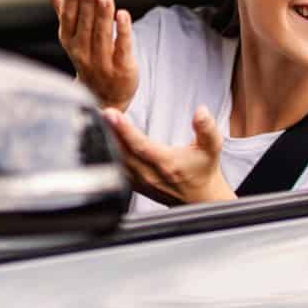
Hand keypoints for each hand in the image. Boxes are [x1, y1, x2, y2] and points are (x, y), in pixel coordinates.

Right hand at [36, 0, 138, 109]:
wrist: (104, 94)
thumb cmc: (87, 52)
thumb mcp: (72, 27)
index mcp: (69, 39)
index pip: (68, 17)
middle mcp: (82, 51)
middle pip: (85, 24)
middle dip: (87, 3)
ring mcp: (102, 62)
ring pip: (101, 35)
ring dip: (103, 14)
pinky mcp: (122, 68)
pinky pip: (122, 48)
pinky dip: (122, 32)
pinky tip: (123, 14)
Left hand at [101, 105, 235, 206]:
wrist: (200, 196)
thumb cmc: (203, 169)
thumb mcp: (212, 147)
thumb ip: (206, 128)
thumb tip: (200, 111)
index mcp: (167, 163)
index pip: (140, 146)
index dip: (124, 130)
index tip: (111, 114)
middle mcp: (150, 174)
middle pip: (122, 152)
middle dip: (108, 131)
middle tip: (96, 111)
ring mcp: (140, 181)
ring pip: (116, 161)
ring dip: (105, 141)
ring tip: (95, 121)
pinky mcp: (134, 184)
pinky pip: (116, 168)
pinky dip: (108, 152)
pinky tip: (102, 138)